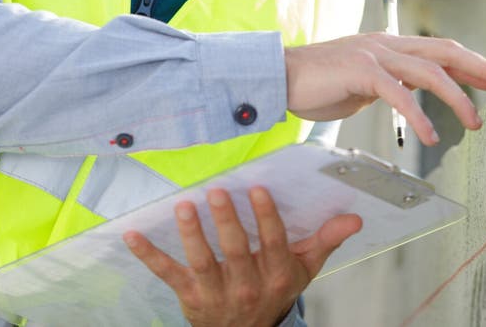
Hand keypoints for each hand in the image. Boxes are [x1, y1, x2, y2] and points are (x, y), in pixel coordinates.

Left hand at [124, 186, 360, 326]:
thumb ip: (325, 240)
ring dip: (191, 234)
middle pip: (236, 251)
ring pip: (202, 262)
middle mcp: (247, 285)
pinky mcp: (189, 297)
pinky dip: (149, 255)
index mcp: (276, 274)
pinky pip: (168, 275)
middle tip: (216, 192)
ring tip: (184, 207)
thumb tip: (352, 217)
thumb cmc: (275, 291)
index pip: (273, 242)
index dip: (265, 217)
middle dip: (226, 221)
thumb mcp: (304, 270)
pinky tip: (132, 234)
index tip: (256, 189)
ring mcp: (216, 293)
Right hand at [285, 33, 485, 144]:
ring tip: (474, 122)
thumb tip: (410, 95)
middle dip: (476, 67)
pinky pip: (397, 93)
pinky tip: (430, 134)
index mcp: (387, 46)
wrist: (280, 76)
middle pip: (442, 51)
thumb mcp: (362, 82)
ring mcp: (373, 55)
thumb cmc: (318, 83)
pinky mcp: (360, 71)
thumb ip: (388, 83)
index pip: (437, 50)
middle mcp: (385, 45)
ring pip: (427, 71)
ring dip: (455, 97)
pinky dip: (417, 115)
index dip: (468, 61)